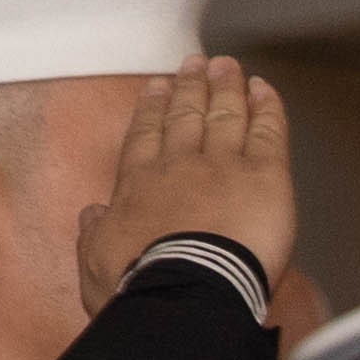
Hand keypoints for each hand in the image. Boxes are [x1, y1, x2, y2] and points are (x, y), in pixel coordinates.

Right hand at [77, 56, 295, 305]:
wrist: (185, 294)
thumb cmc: (138, 288)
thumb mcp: (96, 262)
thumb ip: (95, 233)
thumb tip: (91, 214)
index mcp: (138, 186)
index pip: (144, 135)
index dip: (152, 108)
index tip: (156, 87)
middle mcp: (179, 165)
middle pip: (185, 115)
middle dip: (190, 86)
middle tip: (195, 64)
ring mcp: (223, 165)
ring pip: (224, 114)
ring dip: (226, 86)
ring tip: (226, 66)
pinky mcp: (265, 175)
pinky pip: (268, 130)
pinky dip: (266, 106)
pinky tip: (264, 90)